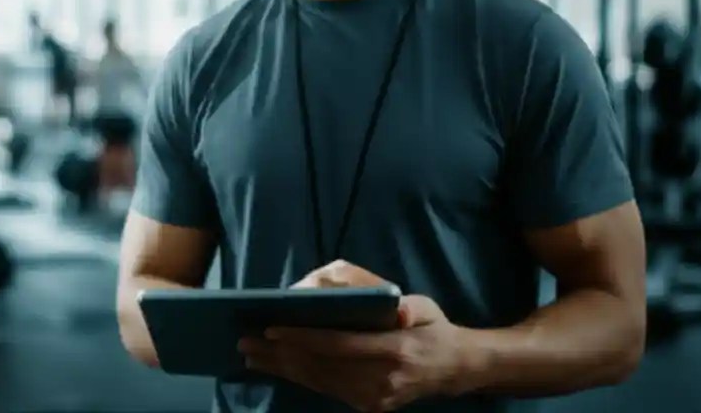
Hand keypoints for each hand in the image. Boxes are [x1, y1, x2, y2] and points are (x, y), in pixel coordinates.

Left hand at [239, 261, 468, 411]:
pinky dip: (299, 377)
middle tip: (245, 341)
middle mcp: (382, 379)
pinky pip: (327, 390)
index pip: (339, 345)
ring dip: (282, 368)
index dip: (303, 337)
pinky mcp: (369, 407)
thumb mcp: (422, 304)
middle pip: (321, 366)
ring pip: (319, 381)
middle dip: (280, 354)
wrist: (455, 369)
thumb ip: (396, 300)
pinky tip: (278, 367)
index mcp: (395, 349)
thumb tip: (371, 299)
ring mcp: (375, 398)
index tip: (271, 327)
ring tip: (251, 355)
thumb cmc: (432, 327)